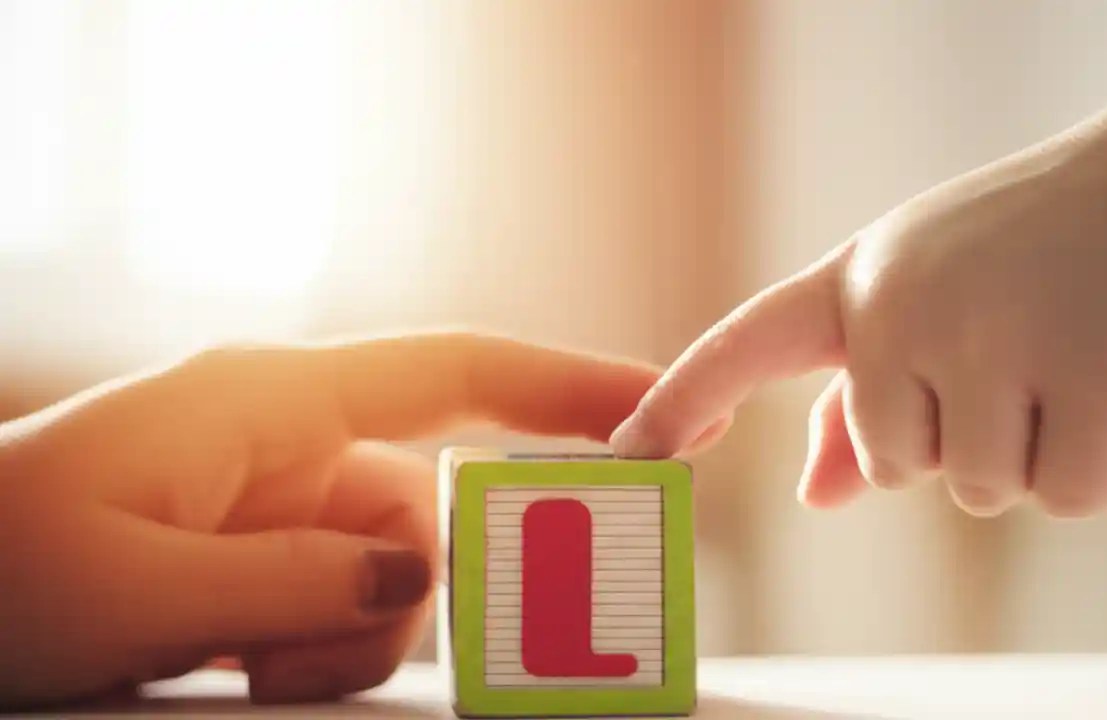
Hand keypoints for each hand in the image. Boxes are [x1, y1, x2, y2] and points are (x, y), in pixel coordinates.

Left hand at [0, 333, 681, 707]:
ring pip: (388, 574)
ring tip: (241, 674)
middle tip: (340, 648)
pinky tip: (238, 674)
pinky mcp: (256, 556)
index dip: (568, 382)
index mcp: (269, 405)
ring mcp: (273, 503)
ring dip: (347, 642)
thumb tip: (411, 581)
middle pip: (429, 508)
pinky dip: (318, 654)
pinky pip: (340, 603)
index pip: (457, 374)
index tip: (658, 403)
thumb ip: (294, 586)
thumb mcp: (137, 590)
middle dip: (414, 593)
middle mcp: (287, 443)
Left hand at [612, 120, 1106, 517]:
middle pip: (893, 462)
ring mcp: (991, 334)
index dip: (676, 401)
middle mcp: (905, 302)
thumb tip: (817, 495)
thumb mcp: (928, 299)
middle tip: (1014, 364)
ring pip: (975, 489)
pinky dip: (1099, 471)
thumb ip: (865, 398)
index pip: (743, 344)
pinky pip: (1062, 495)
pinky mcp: (1084, 371)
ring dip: (1030, 453)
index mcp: (857, 279)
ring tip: (1066, 363)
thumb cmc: (1030, 250)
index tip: (625, 456)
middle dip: (955, 443)